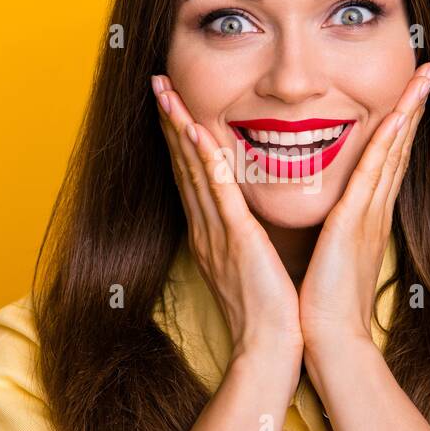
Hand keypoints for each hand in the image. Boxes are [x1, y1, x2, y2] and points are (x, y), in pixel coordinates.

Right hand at [152, 75, 302, 363]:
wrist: (271, 347)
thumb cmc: (269, 311)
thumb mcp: (252, 265)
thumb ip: (245, 238)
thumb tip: (247, 221)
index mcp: (211, 234)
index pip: (191, 175)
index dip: (180, 137)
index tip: (172, 104)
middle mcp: (206, 228)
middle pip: (183, 164)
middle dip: (170, 121)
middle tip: (158, 83)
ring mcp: (217, 232)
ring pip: (193, 169)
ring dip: (179, 127)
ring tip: (165, 92)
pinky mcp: (236, 239)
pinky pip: (218, 191)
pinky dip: (205, 160)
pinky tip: (196, 131)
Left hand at [298, 61, 429, 360]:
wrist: (328, 340)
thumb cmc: (323, 305)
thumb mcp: (330, 257)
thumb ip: (334, 233)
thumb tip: (331, 219)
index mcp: (366, 218)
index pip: (386, 161)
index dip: (399, 125)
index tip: (408, 94)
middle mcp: (374, 211)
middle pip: (398, 147)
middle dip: (412, 106)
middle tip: (427, 70)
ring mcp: (368, 215)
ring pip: (392, 151)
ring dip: (407, 111)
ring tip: (422, 78)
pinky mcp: (354, 223)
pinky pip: (373, 172)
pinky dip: (387, 141)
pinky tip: (396, 115)